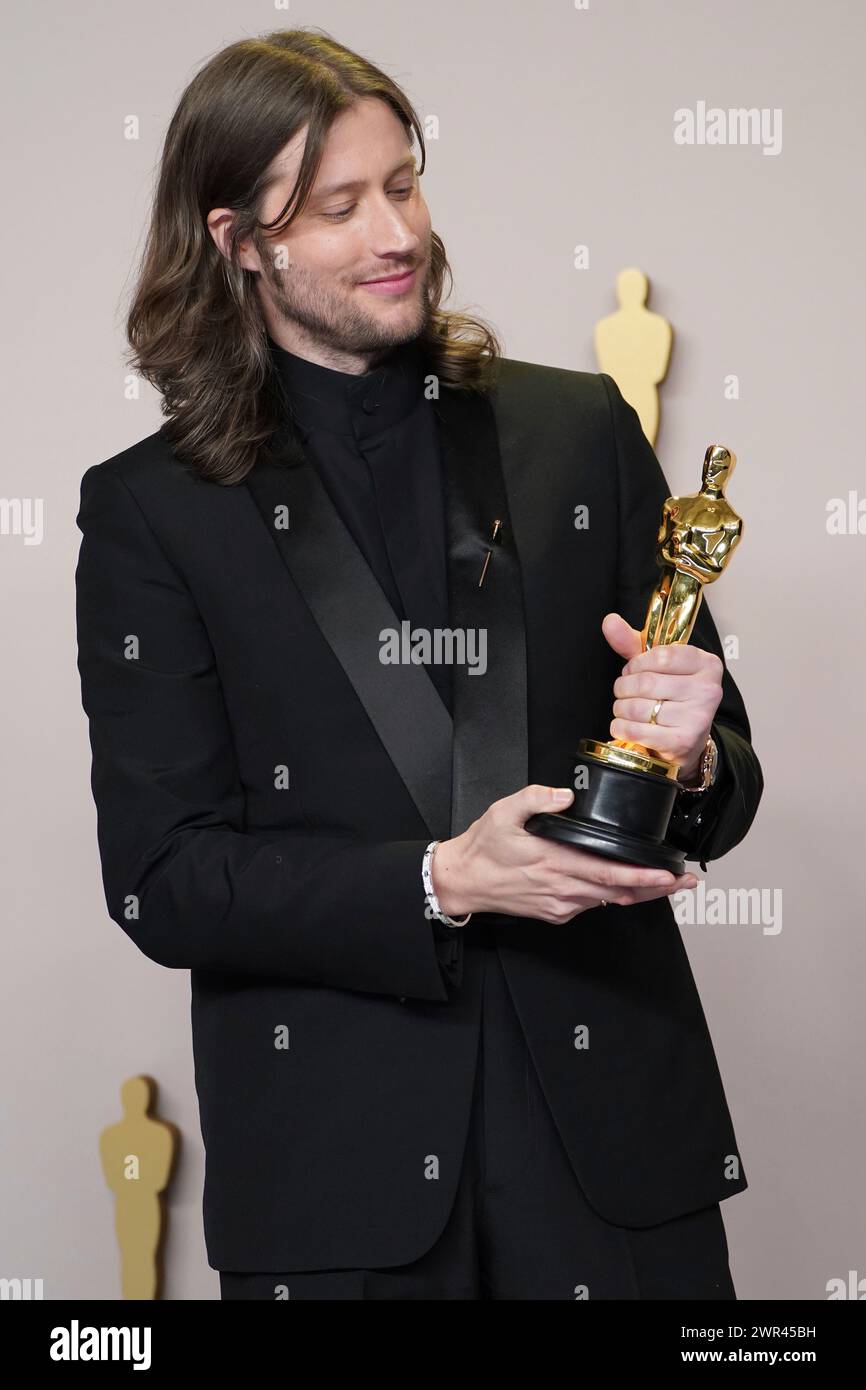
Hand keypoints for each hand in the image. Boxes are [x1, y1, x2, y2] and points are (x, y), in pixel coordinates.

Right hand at [430, 785, 697, 923]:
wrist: (464, 881)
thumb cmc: (484, 847)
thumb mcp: (503, 811)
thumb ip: (536, 798)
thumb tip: (565, 794)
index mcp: (555, 861)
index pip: (610, 873)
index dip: (644, 876)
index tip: (670, 873)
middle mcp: (563, 888)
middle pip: (621, 893)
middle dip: (657, 887)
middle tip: (685, 880)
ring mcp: (561, 904)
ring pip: (609, 900)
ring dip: (637, 891)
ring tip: (663, 881)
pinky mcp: (557, 913)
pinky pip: (590, 903)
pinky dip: (610, 894)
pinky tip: (620, 884)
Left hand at [602, 612, 722, 780]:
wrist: (687, 740)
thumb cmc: (672, 697)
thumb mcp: (657, 666)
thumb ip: (633, 643)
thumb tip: (610, 621)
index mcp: (707, 664)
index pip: (660, 655)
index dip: (636, 664)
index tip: (632, 670)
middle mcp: (708, 690)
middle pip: (646, 682)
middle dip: (624, 687)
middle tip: (624, 692)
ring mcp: (698, 717)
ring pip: (638, 707)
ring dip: (620, 708)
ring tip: (624, 709)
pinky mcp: (683, 742)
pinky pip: (636, 730)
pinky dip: (620, 727)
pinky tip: (623, 725)